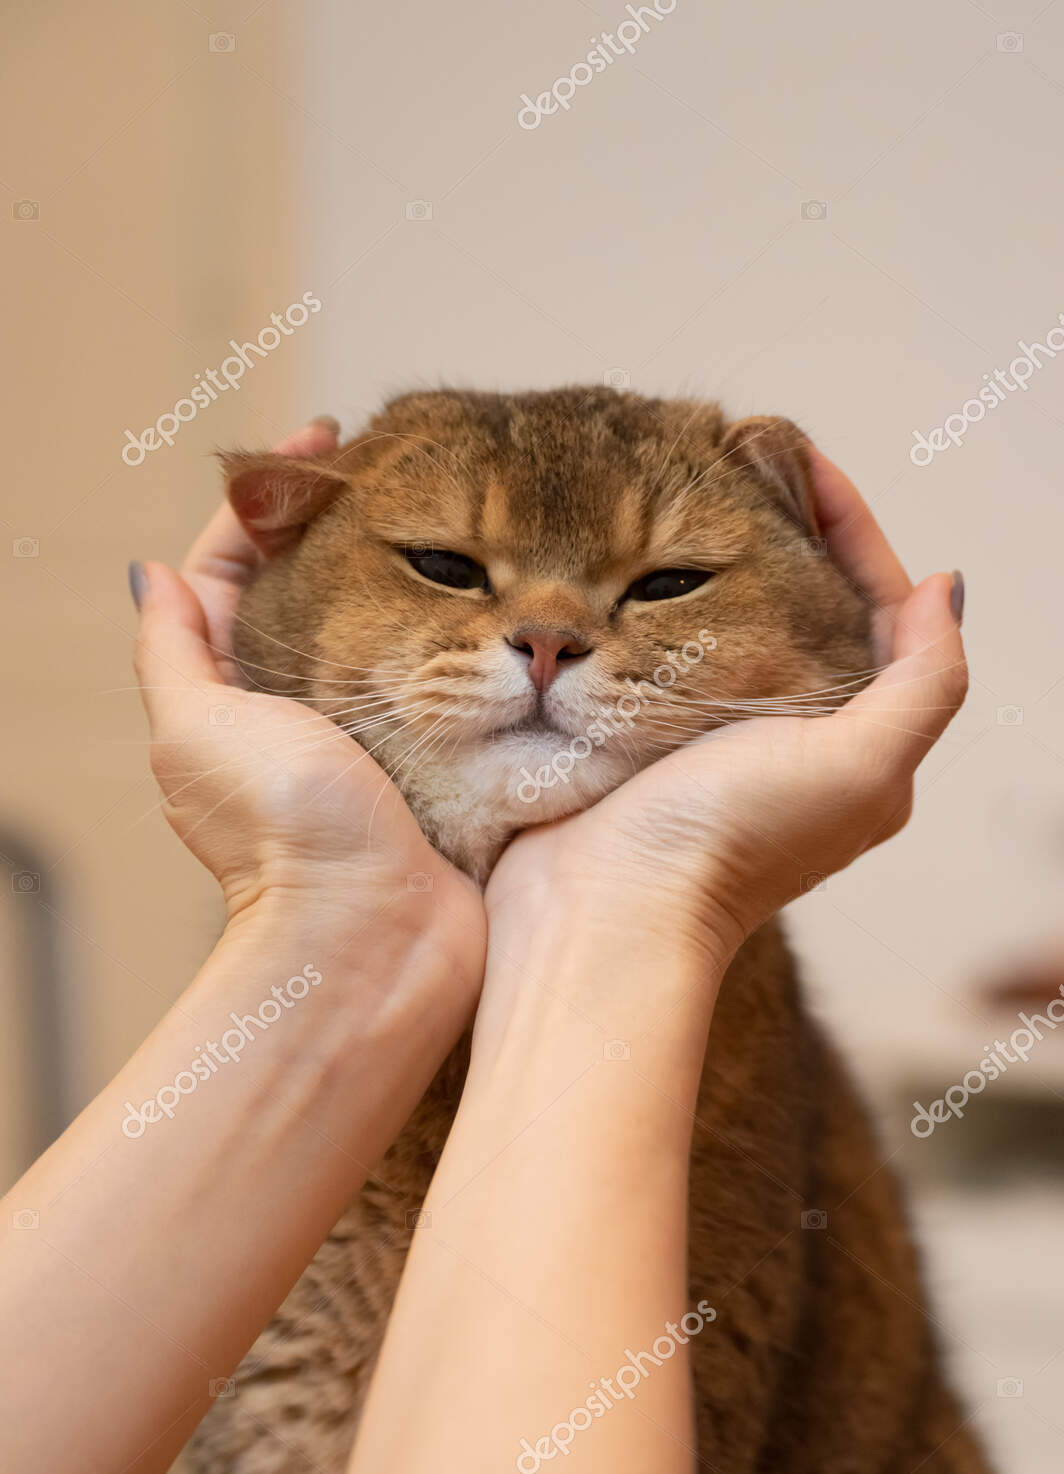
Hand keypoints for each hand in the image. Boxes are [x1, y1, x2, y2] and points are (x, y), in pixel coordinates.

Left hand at [131, 422, 484, 977]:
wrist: (381, 935)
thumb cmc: (285, 836)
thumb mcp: (200, 730)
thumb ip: (175, 651)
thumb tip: (150, 572)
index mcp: (242, 691)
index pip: (243, 564)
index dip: (275, 496)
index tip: (329, 443)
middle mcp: (311, 705)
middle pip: (326, 583)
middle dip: (361, 516)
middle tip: (412, 461)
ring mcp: (387, 729)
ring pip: (402, 618)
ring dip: (429, 559)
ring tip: (469, 500)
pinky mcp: (453, 754)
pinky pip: (466, 671)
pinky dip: (480, 624)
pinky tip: (508, 583)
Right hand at [487, 448, 967, 963]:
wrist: (602, 911)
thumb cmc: (729, 842)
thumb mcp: (862, 765)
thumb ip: (922, 682)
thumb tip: (944, 591)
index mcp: (861, 751)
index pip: (881, 614)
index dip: (853, 532)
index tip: (802, 462)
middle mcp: (796, 748)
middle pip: (813, 617)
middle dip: (789, 541)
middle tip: (745, 469)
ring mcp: (717, 747)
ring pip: (737, 631)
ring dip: (723, 566)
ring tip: (692, 503)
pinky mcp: (647, 746)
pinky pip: (670, 657)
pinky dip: (665, 605)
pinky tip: (636, 570)